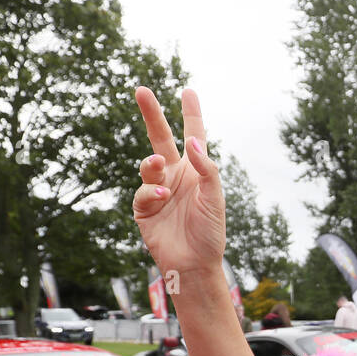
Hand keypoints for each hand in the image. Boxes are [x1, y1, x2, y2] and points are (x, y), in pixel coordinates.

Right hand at [132, 87, 225, 274]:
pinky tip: (161, 197)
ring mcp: (158, 191)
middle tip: (141, 90)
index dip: (191, 113)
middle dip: (151, 114)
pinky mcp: (144, 209)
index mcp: (195, 171)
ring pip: (148, 164)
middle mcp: (175, 176)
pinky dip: (150, 191)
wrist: (195, 265)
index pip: (193, 136)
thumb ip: (208, 169)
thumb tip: (193, 142)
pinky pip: (142, 192)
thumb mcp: (215, 198)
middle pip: (161, 138)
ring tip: (159, 165)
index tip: (187, 90)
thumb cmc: (210, 233)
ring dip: (152, 162)